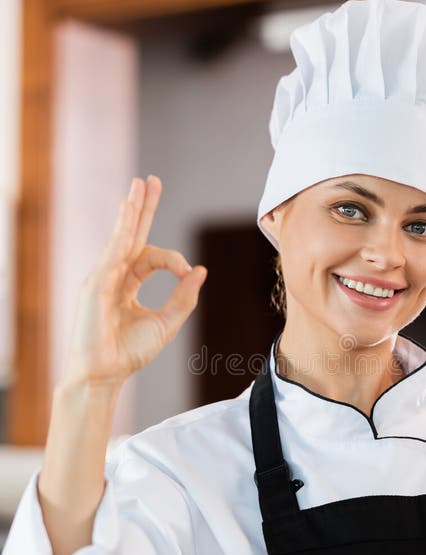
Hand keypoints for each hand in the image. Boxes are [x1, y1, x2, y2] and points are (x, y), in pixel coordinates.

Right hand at [61, 176, 206, 386]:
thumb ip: (183, 298)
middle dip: (141, 207)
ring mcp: (101, 278)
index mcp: (126, 283)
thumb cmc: (129, 353)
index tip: (186, 272)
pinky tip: (128, 213)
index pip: (149, 256)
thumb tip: (201, 270)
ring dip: (131, 211)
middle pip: (129, 234)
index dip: (172, 259)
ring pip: (120, 238)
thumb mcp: (166, 323)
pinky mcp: (95, 286)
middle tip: (151, 180)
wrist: (105, 375)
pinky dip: (121, 233)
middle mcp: (112, 275)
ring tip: (139, 186)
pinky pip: (112, 254)